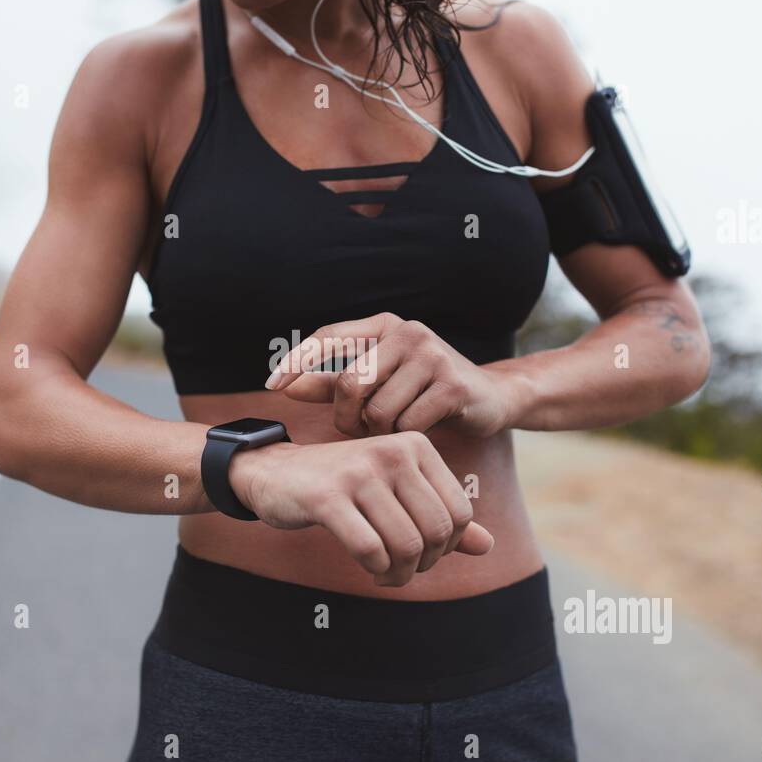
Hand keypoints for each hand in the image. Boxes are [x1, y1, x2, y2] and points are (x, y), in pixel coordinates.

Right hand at [228, 431, 493, 586]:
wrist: (274, 472)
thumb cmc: (342, 485)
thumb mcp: (395, 492)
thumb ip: (439, 515)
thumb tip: (488, 546)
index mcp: (415, 446)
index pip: (459, 512)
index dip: (448, 546)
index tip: (423, 554)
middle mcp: (392, 453)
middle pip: (436, 532)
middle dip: (424, 563)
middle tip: (402, 570)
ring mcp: (359, 473)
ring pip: (405, 545)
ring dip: (398, 573)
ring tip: (385, 574)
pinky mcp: (328, 497)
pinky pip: (370, 550)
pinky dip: (375, 569)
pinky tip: (367, 567)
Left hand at [265, 313, 514, 437]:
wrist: (489, 397)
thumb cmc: (424, 390)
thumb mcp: (378, 382)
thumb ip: (333, 384)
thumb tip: (286, 387)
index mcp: (384, 325)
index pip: (329, 335)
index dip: (298, 361)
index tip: (272, 386)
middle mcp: (407, 332)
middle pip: (350, 382)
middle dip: (348, 417)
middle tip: (360, 429)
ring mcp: (432, 356)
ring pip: (378, 409)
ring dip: (380, 431)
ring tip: (394, 428)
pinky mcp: (452, 385)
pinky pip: (406, 423)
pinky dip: (404, 436)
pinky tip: (416, 432)